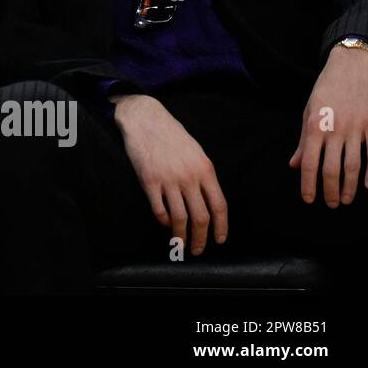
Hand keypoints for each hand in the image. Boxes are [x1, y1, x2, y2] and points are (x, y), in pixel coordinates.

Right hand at [113, 93, 227, 255]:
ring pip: (179, 218)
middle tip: (198, 249)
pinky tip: (164, 223)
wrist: (145, 119)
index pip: (219, 206)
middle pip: (200, 217)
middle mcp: (189, 177)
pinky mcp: (149, 180)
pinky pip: (159, 209)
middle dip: (201, 238)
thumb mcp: (196, 152)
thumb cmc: (171, 134)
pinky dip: (163, 220)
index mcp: (205, 169)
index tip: (219, 240)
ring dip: (181, 235)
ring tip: (180, 244)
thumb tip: (208, 201)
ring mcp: (168, 180)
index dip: (221, 227)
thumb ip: (203, 175)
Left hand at [289, 46, 367, 205]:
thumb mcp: (308, 113)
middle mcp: (335, 130)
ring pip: (354, 165)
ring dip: (350, 187)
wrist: (351, 68)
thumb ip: (304, 141)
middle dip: (330, 191)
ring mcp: (357, 128)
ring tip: (346, 199)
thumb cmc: (326, 92)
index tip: (309, 200)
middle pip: (332, 169)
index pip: (310, 163)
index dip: (308, 184)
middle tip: (331, 204)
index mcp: (314, 127)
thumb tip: (295, 166)